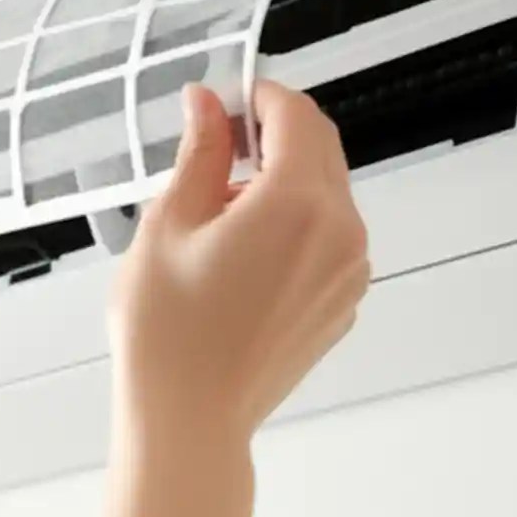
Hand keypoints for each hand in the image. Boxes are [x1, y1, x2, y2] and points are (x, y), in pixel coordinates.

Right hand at [109, 80, 368, 448]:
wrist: (188, 419)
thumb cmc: (166, 330)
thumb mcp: (169, 223)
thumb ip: (199, 152)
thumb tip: (207, 102)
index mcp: (298, 203)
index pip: (296, 116)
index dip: (259, 97)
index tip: (224, 102)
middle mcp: (342, 232)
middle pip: (320, 150)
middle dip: (272, 136)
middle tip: (214, 150)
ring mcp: (350, 272)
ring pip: (326, 194)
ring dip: (281, 182)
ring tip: (217, 218)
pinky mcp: (342, 303)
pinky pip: (328, 239)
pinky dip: (293, 225)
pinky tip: (239, 255)